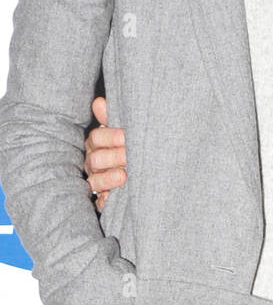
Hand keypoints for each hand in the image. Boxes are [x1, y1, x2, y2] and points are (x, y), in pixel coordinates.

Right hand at [85, 96, 126, 210]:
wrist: (147, 172)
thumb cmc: (132, 146)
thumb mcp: (125, 131)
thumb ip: (112, 117)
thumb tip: (98, 102)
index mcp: (98, 143)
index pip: (96, 138)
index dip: (111, 136)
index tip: (127, 136)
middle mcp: (94, 162)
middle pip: (95, 159)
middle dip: (113, 157)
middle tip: (130, 156)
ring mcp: (97, 181)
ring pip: (95, 181)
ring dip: (109, 179)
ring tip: (124, 176)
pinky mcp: (103, 199)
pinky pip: (100, 202)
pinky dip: (107, 200)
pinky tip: (116, 197)